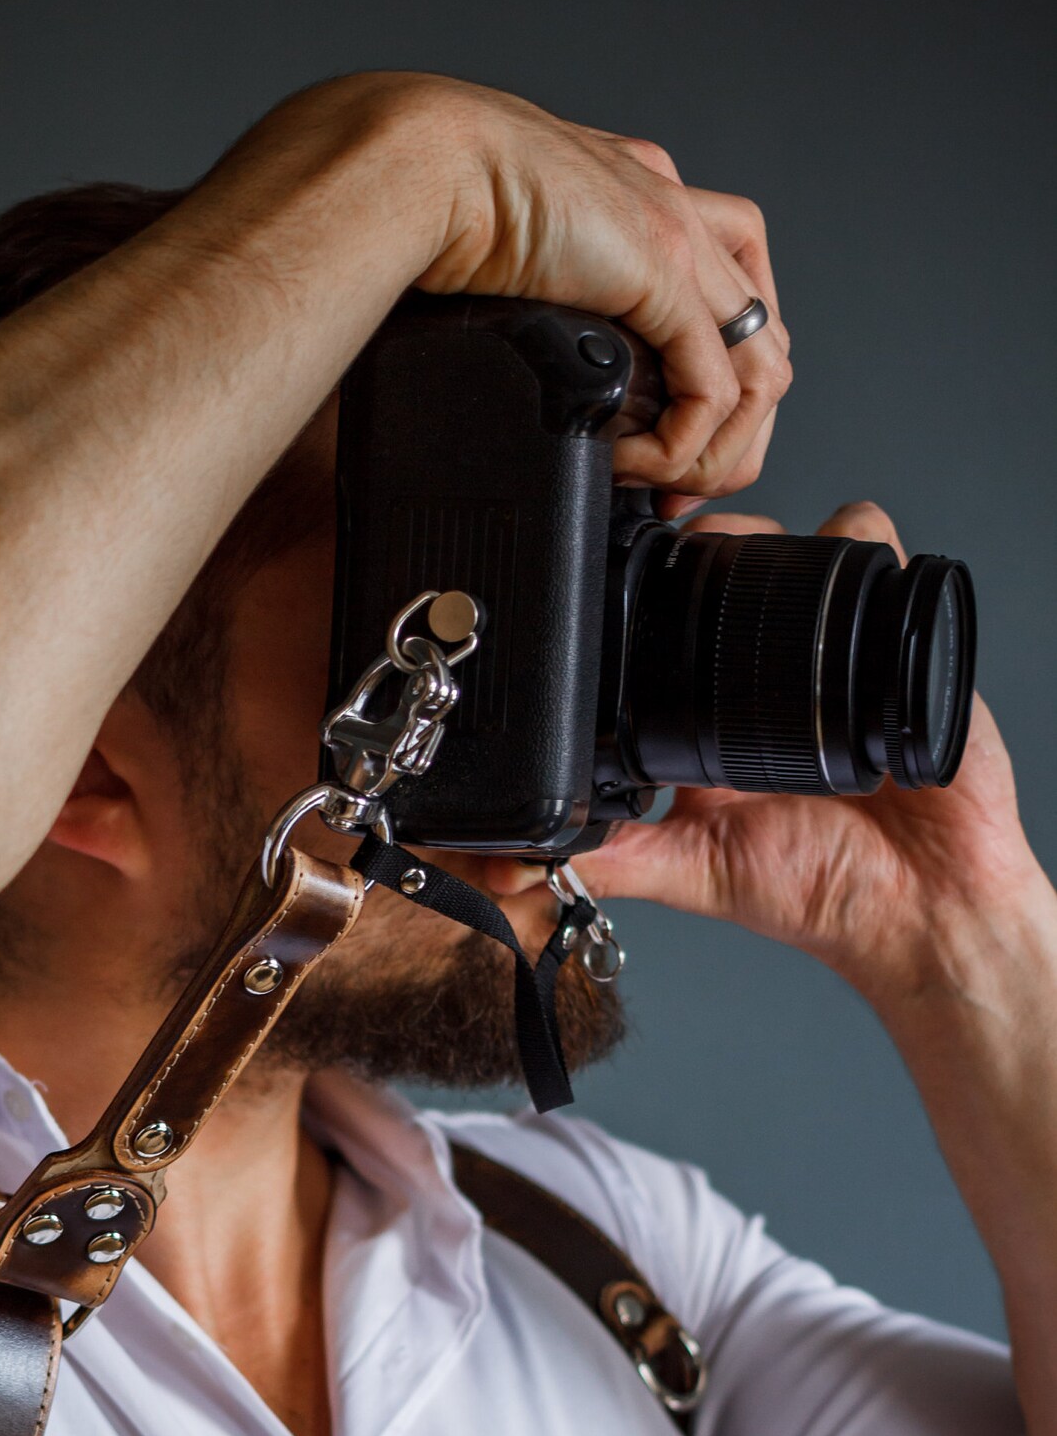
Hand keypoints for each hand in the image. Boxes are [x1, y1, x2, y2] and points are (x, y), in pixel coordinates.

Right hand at [223, 74, 791, 503]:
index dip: (713, 389)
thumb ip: (547, 304)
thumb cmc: (431, 206)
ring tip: (658, 486)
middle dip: (737, 433)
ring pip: (761, 369)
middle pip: (764, 338)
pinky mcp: (666, 272)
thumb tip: (530, 374)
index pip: (726, 299)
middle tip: (679, 490)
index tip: (663, 455)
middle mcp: (675, 205)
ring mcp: (679, 235)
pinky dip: (683, 446)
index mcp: (639, 195)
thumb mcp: (512, 270)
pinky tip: (635, 463)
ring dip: (716, 450)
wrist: (422, 170)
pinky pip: (713, 387)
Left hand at [576, 501, 1047, 1014]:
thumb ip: (608, 862)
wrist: (923, 905)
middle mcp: (767, 675)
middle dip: (705, 540)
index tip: (613, 567)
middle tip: (689, 554)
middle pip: (726, 561)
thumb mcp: (690, 873)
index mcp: (710, 716)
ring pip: (789, 538)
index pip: (665, 624)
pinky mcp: (896, 632)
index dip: (642, 587)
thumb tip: (511, 864)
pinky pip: (871, 545)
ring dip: (769, 530)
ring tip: (761, 561)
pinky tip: (834, 579)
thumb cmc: (818, 892)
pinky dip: (853, 538)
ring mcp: (832, 647)